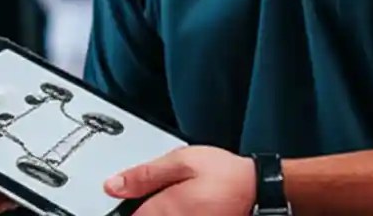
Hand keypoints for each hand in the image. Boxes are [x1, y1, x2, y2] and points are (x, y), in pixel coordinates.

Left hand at [104, 146, 256, 215]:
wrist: (259, 190)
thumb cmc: (225, 175)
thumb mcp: (181, 161)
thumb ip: (145, 175)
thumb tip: (114, 186)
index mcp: (163, 209)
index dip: (127, 206)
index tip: (132, 198)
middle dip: (147, 208)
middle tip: (167, 195)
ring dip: (161, 211)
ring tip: (179, 200)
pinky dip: (177, 213)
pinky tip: (188, 207)